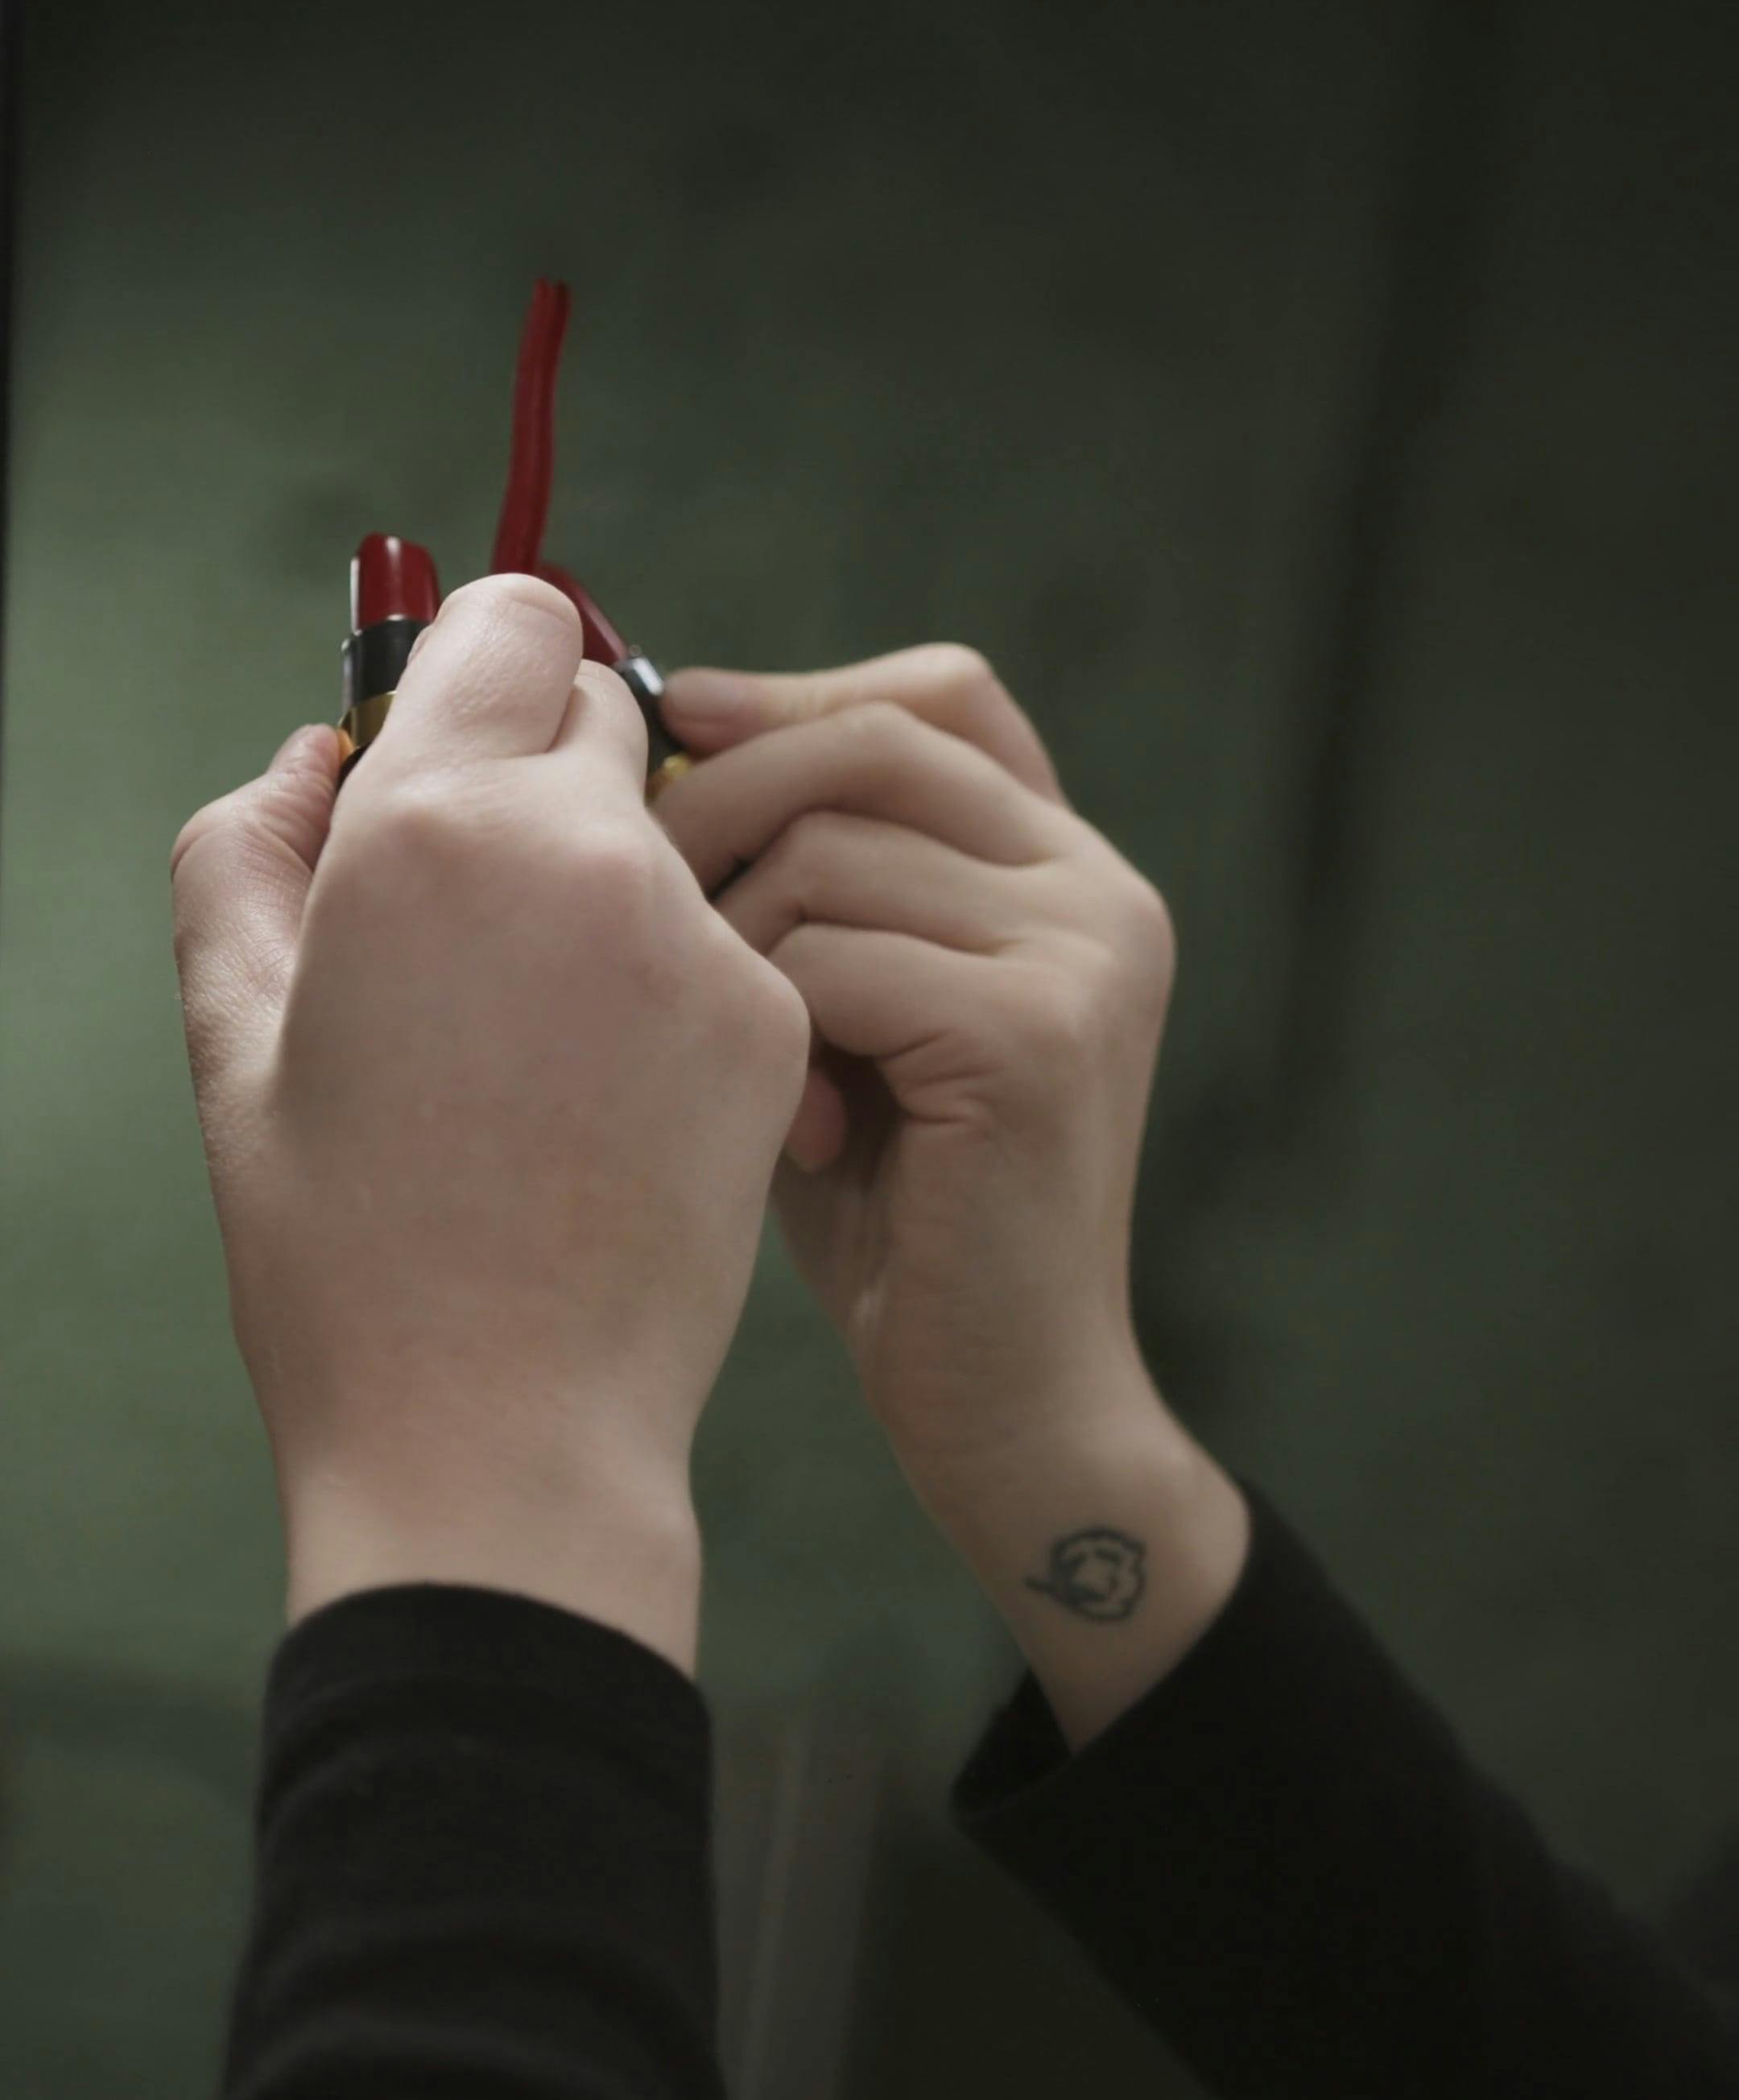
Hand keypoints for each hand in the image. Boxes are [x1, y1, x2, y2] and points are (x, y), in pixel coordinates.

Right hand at [170, 577, 810, 1658]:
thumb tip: (324, 750)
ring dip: (609, 895)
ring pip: (666, 839)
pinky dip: (674, 994)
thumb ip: (254, 847)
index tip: (457, 751)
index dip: (482, 672)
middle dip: (542, 781)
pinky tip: (610, 1112)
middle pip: (597, 715)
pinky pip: (722, 946)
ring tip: (537, 1056)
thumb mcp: (234, 1033)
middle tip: (481, 930)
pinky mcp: (773, 1019)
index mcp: (430, 824)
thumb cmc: (342, 1250)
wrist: (501, 1435)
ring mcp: (695, 935)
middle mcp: (582, 847)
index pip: (513, 621)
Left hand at [654, 643, 1249, 1735]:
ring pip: (830, 847)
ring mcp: (1083, 956)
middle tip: (638, 900)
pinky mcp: (1035, 1035)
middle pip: (873, 741)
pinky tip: (788, 1131)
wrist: (1005, 1406)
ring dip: (732, 939)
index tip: (677, 726)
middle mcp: (1101, 891)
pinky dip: (769, 1031)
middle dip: (725, 801)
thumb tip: (666, 743)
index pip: (940, 694)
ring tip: (728, 1053)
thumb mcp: (853, 1014)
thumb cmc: (898, 1216)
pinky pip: (831, 956)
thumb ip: (810, 888)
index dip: (797, 693)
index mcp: (1070, 873)